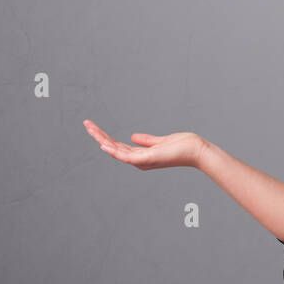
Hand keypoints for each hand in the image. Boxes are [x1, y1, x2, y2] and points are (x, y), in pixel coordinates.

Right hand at [83, 119, 205, 170]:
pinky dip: (114, 151)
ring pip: (116, 150)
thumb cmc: (183, 146)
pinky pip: (126, 157)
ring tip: (90, 128)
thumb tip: (133, 137)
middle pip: (114, 147)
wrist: (197, 150)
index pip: (118, 146)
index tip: (94, 127)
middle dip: (99, 135)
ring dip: (102, 139)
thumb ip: (147, 140)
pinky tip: (103, 144)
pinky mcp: (148, 159)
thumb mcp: (161, 141)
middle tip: (86, 123)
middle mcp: (139, 160)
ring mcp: (142, 160)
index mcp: (141, 155)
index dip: (105, 137)